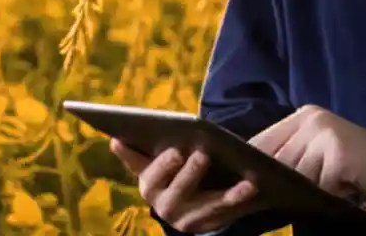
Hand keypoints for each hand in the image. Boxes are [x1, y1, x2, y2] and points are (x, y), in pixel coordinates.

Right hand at [111, 138, 266, 233]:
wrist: (186, 201)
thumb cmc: (169, 171)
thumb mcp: (154, 163)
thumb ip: (137, 153)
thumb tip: (114, 141)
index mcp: (149, 188)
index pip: (151, 178)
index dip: (163, 166)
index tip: (176, 150)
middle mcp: (165, 208)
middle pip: (178, 193)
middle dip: (191, 175)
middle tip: (204, 155)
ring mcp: (188, 220)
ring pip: (206, 207)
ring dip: (225, 194)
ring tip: (242, 178)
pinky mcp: (208, 225)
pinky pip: (224, 213)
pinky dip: (237, 199)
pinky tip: (250, 185)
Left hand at [248, 104, 365, 204]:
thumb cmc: (356, 169)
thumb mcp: (318, 157)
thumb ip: (290, 160)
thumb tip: (250, 184)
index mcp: (303, 117)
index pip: (262, 141)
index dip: (249, 166)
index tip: (240, 189)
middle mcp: (311, 119)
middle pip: (276, 161)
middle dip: (273, 185)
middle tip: (279, 200)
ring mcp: (325, 133)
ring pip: (296, 176)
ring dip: (306, 193)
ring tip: (326, 191)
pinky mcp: (339, 152)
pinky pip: (320, 186)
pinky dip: (327, 196)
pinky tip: (341, 191)